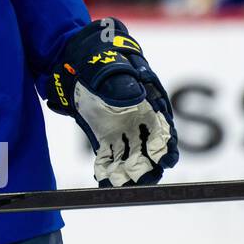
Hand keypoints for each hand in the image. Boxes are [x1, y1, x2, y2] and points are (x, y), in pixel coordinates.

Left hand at [43, 18, 178, 186]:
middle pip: (150, 149)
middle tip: (141, 181)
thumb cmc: (98, 58)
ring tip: (119, 186)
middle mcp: (140, 120)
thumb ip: (120, 82)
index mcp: (149, 101)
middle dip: (148, 166)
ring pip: (131, 156)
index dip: (167, 146)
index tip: (167, 161)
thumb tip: (135, 99)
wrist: (76, 58)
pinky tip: (102, 180)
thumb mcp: (109, 66)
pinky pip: (109, 156)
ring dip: (127, 172)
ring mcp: (122, 129)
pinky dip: (107, 168)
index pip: (164, 128)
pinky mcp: (105, 136)